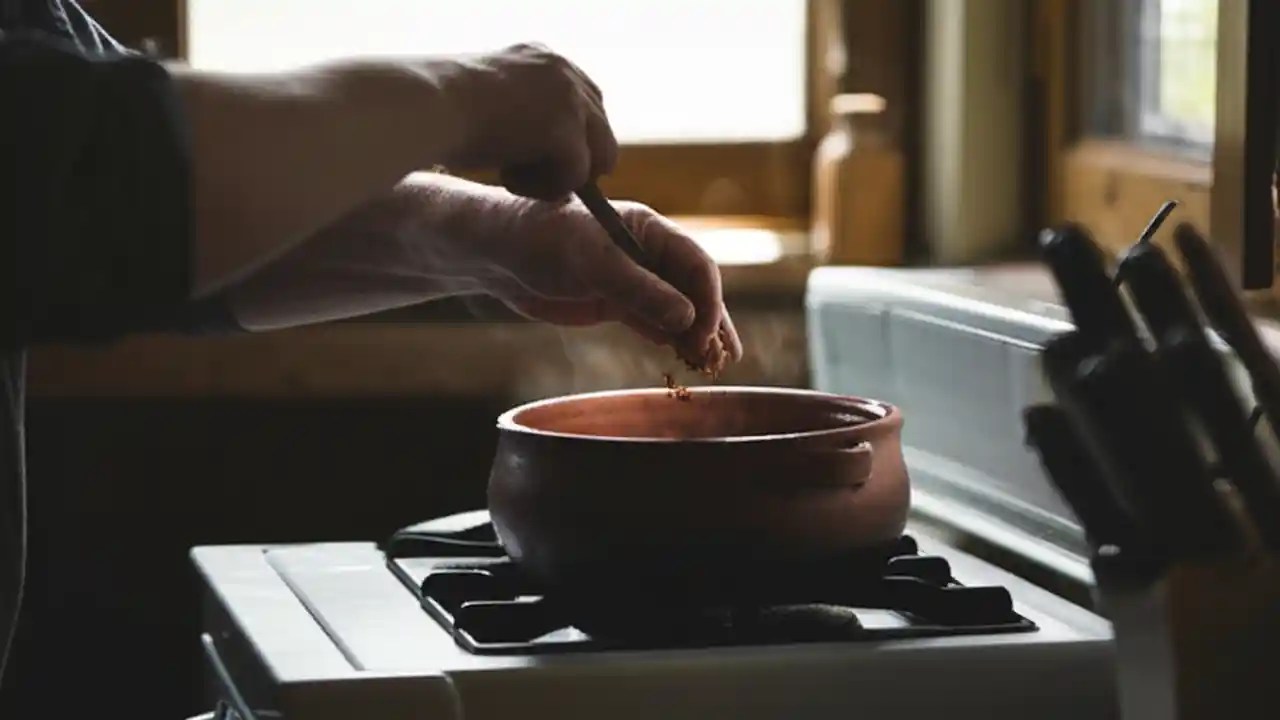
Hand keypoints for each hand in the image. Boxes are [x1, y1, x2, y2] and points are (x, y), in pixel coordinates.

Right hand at [427, 43, 616, 201]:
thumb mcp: (491, 100)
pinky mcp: (568, 132)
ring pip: (596, 156)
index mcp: (544, 58)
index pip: (585, 102)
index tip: (535, 156)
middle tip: (525, 172)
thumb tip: (549, 154)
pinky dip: (545, 188)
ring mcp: (570, 100)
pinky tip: (508, 178)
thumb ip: (526, 115)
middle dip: (571, 160)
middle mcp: (565, 72)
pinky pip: (576, 177)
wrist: (427, 106)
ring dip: (559, 177)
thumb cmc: (440, 109)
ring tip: (512, 175)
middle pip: (601, 130)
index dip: (569, 138)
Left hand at [431, 177, 742, 369]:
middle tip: (728, 356)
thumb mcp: (593, 263)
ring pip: (675, 308)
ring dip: (694, 335)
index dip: (709, 300)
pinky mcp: (612, 302)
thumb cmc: (543, 241)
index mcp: (649, 230)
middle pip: (693, 288)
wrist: (497, 253)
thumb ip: (641, 290)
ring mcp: (631, 279)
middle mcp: (647, 254)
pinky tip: (683, 357)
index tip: (706, 334)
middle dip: (712, 321)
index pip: (696, 264)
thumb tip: (687, 318)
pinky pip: (651, 321)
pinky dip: (668, 339)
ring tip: (712, 365)